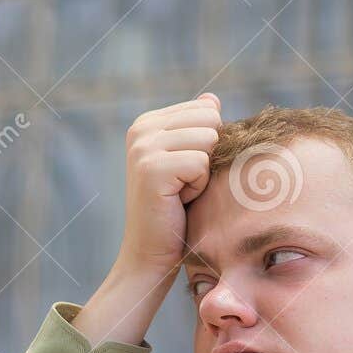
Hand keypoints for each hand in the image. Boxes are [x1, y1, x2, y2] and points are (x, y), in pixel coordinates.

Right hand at [115, 92, 221, 275]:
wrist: (150, 253)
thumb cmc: (175, 210)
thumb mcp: (188, 162)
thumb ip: (197, 128)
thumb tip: (211, 99)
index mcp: (147, 123)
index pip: (206, 109)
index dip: (207, 145)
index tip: (184, 172)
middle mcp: (140, 130)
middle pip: (210, 120)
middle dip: (208, 156)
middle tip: (184, 184)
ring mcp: (143, 148)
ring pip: (209, 140)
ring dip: (203, 173)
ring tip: (180, 192)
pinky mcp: (151, 168)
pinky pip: (201, 163)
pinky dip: (198, 187)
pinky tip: (178, 200)